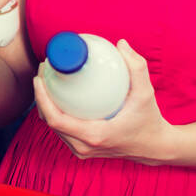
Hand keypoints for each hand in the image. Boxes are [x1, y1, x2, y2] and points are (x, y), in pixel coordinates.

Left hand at [32, 39, 172, 164]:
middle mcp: (83, 147)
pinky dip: (55, 112)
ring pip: (54, 127)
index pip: (55, 119)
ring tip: (47, 79)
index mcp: (94, 136)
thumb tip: (121, 44)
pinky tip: (57, 93)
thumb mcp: (146, 94)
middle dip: (41, 96)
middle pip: (49, 121)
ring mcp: (81, 151)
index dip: (42, 98)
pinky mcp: (82, 150)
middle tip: (44, 71)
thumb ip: (137, 68)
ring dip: (45, 104)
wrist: (155, 148)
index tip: (40, 78)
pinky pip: (62, 130)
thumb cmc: (150, 120)